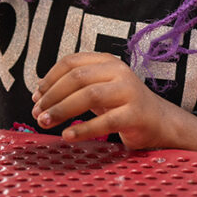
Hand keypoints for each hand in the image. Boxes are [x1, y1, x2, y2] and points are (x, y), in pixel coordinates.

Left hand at [29, 52, 196, 150]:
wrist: (160, 122)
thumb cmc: (121, 105)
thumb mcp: (98, 89)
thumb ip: (73, 88)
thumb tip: (39, 96)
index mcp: (106, 61)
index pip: (71, 62)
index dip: (49, 79)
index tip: (36, 96)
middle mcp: (119, 71)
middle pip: (77, 78)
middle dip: (52, 96)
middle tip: (37, 113)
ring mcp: (129, 91)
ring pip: (88, 96)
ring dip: (62, 110)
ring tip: (44, 122)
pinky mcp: (136, 114)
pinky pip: (105, 121)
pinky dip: (82, 129)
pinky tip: (67, 135)